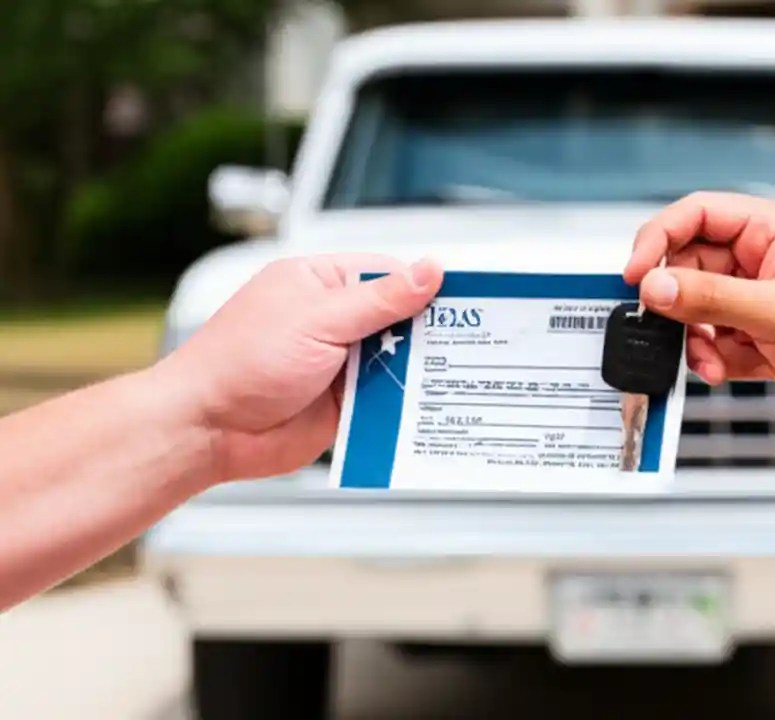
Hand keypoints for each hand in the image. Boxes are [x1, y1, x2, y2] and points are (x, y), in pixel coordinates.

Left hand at [158, 254, 442, 482]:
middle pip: (400, 319)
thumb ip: (380, 299)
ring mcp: (340, 363)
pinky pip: (387, 399)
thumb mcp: (319, 320)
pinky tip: (432, 405)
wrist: (206, 430)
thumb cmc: (240, 363)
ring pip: (398, 361)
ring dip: (419, 370)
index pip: (389, 275)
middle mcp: (332, 320)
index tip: (466, 300)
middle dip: (429, 332)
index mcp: (320, 283)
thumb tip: (429, 271)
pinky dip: (406, 403)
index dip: (426, 288)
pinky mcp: (345, 404)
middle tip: (473, 339)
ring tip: (462, 374)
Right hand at [624, 192, 774, 421]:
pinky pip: (709, 337)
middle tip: (667, 329)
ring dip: (693, 337)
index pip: (697, 214)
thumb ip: (710, 297)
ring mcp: (756, 296)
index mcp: (772, 228)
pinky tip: (724, 372)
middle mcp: (760, 256)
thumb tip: (654, 287)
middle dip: (676, 302)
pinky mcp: (755, 332)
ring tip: (709, 361)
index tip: (634, 274)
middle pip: (687, 264)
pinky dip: (709, 357)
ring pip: (694, 306)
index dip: (658, 238)